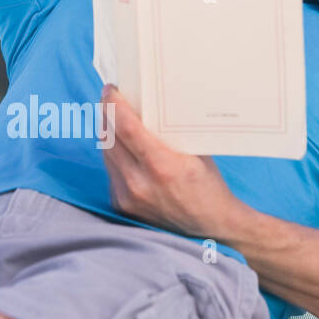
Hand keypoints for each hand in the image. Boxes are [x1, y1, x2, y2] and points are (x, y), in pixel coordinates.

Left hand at [99, 84, 240, 239]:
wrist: (211, 229)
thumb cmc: (208, 187)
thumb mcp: (195, 153)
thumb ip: (169, 133)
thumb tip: (148, 105)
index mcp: (161, 166)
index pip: (126, 126)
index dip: (114, 103)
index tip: (110, 89)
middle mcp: (139, 183)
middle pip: (110, 137)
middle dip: (107, 113)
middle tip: (110, 98)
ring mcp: (127, 196)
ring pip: (107, 154)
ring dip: (109, 133)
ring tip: (116, 119)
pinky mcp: (120, 205)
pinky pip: (110, 171)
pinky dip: (114, 155)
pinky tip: (122, 147)